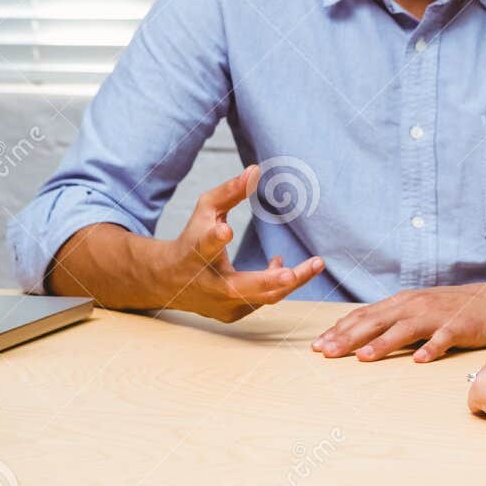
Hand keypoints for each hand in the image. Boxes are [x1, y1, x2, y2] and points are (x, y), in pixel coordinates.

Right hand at [159, 165, 324, 321]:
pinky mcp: (232, 315)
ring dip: (293, 280)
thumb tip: (255, 170)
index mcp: (197, 253)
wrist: (169, 281)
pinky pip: (264, 300)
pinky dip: (279, 284)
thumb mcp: (205, 211)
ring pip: (263, 298)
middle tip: (290, 274)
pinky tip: (288, 270)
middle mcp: (209, 284)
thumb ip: (229, 192)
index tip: (224, 231)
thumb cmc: (191, 239)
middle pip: (241, 288)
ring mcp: (221, 304)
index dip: (215, 239)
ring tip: (317, 263)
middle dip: (267, 281)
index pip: (205, 246)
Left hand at [311, 280, 485, 361]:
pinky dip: (431, 349)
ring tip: (362, 357)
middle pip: (376, 321)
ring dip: (382, 343)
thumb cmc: (456, 309)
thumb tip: (361, 333)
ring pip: (404, 329)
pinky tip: (420, 360)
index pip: (364, 315)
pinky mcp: (460, 326)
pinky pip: (444, 339)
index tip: (318, 345)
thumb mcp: (421, 310)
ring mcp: (438, 315)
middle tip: (326, 352)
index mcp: (403, 302)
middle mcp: (416, 305)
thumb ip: (394, 319)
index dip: (340, 329)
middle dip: (348, 337)